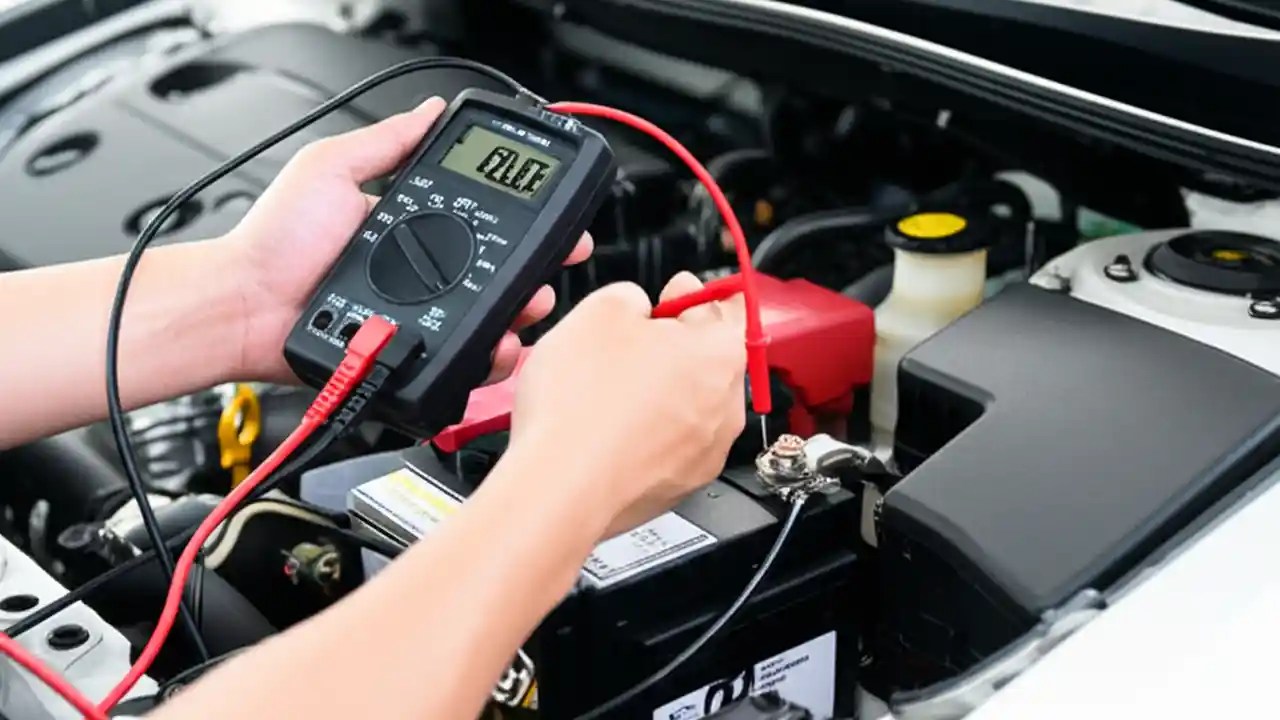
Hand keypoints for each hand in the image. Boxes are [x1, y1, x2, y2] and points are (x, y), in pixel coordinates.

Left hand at [224, 97, 591, 381]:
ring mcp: (423, 316)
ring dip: (524, 311)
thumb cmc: (276, 242)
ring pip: (494, 318)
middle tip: (558, 260)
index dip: (526, 219)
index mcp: (413, 229)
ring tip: (531, 303)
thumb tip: (429, 110)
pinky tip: (502, 345)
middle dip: (540, 268)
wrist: (246, 307)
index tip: (555, 216)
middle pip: (502, 273)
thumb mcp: (332, 169)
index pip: (484, 222)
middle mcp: (424, 274)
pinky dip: (493, 357)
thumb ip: (385, 141)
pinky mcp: (415, 355)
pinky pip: (466, 360)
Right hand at [506, 273, 746, 538]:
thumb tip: (639, 308)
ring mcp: (706, 451)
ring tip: (607, 393)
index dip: (693, 294)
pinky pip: (670, 444)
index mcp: (719, 352)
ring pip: (687, 404)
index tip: (674, 294)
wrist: (560, 487)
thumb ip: (633, 295)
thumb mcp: (600, 310)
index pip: (729, 306)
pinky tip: (608, 429)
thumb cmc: (582, 406)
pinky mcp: (680, 484)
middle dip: (670, 347)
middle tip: (625, 345)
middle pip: (706, 358)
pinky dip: (646, 433)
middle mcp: (726, 405)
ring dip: (656, 393)